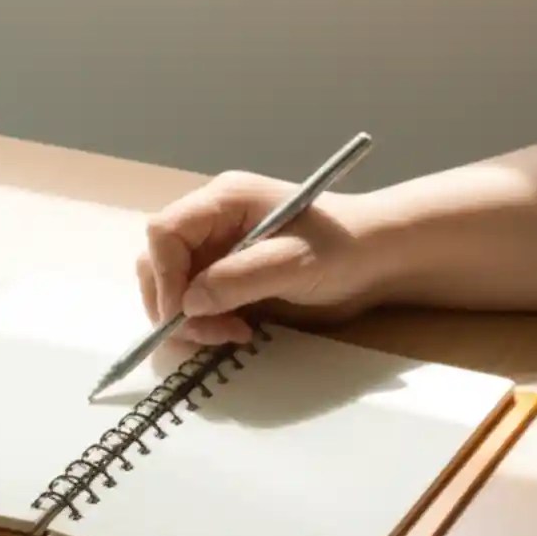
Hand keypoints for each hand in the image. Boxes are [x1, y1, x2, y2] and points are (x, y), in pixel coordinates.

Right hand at [136, 171, 383, 344]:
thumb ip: (238, 280)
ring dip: (190, 319)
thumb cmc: (343, 249)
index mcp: (224, 200)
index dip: (164, 275)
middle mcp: (213, 221)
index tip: (182, 316)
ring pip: (173, 285)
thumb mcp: (294, 263)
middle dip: (173, 303)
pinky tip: (238, 331)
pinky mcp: (227, 275)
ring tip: (230, 335)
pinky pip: (195, 301)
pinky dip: (205, 323)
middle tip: (210, 335)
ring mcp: (218, 248)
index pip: (164, 231)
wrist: (378, 258)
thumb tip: (187, 304)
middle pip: (158, 260)